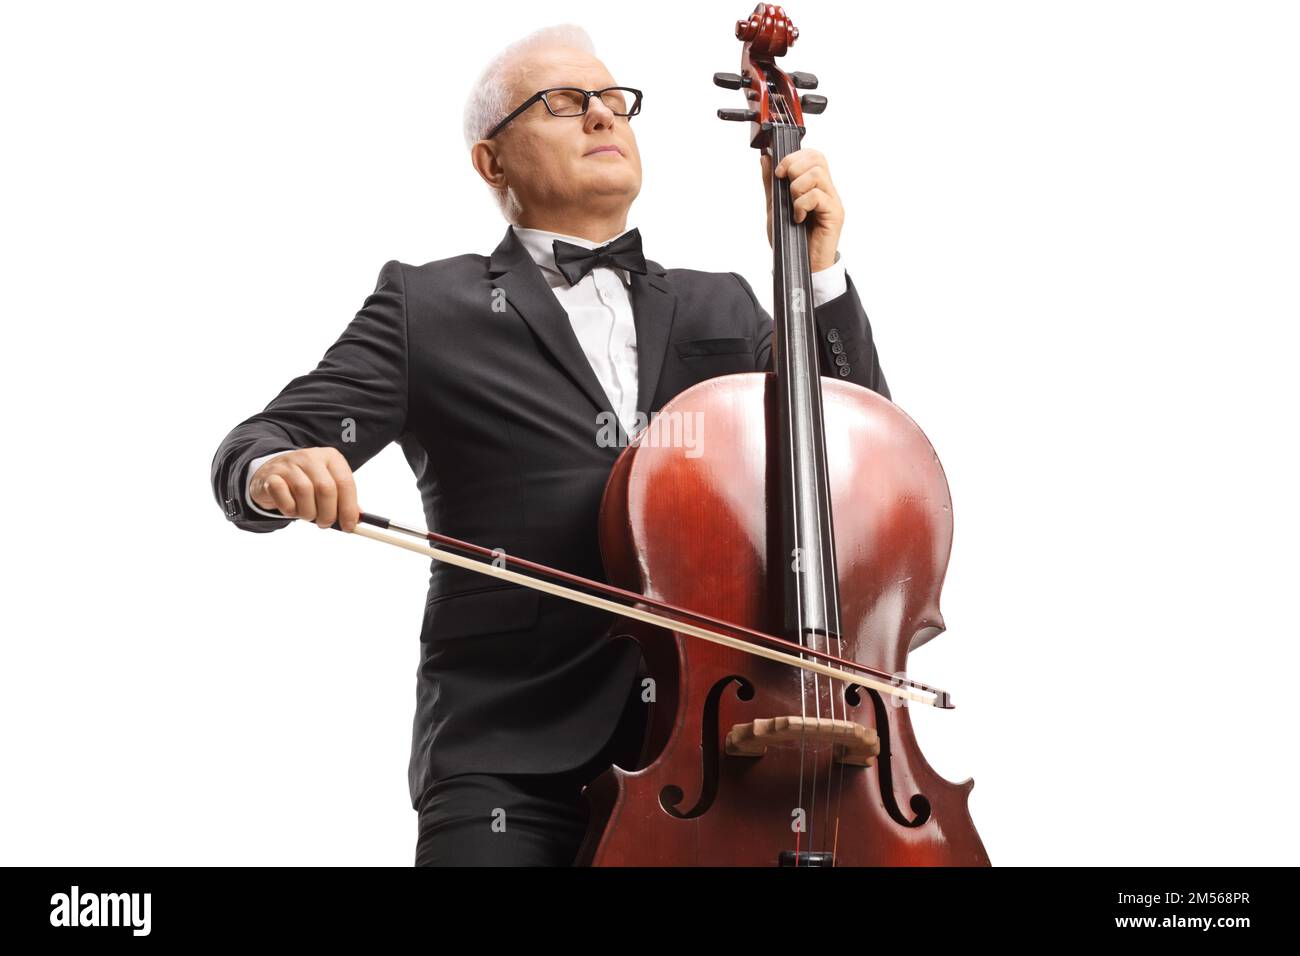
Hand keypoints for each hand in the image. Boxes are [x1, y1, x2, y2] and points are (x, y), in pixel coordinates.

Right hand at [249, 446, 359, 530]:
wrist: (273, 474)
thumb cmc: (307, 484)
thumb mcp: (329, 486)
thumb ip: (344, 500)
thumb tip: (357, 519)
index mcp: (331, 457)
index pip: (345, 483)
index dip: (348, 508)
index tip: (349, 526)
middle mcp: (311, 457)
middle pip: (326, 488)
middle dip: (328, 513)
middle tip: (325, 523)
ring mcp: (289, 464)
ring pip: (304, 491)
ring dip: (308, 512)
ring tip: (307, 515)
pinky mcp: (271, 475)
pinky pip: (282, 494)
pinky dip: (288, 508)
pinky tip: (291, 509)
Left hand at [761, 147, 843, 273]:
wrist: (799, 266)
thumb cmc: (791, 239)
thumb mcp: (775, 207)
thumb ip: (771, 184)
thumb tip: (765, 159)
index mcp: (815, 185)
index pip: (813, 155)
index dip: (794, 157)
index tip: (779, 173)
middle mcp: (827, 190)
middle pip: (817, 158)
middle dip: (794, 168)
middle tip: (785, 187)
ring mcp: (832, 201)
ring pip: (817, 174)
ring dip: (797, 188)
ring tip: (793, 206)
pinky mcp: (834, 215)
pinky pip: (817, 196)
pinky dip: (801, 205)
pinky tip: (798, 218)